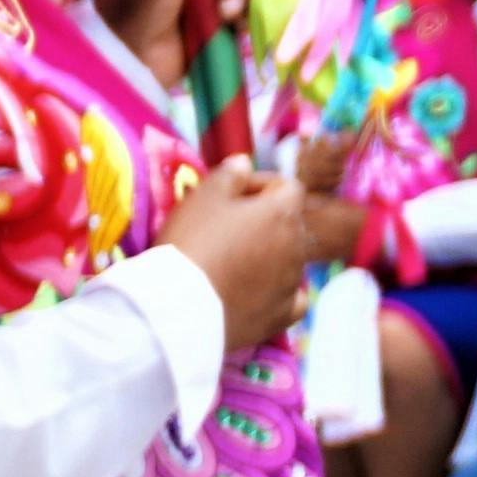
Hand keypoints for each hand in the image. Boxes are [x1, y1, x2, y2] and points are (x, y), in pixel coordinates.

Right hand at [166, 159, 326, 350]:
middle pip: (287, 223)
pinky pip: (293, 298)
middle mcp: (296, 244)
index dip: (260, 185)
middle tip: (222, 230)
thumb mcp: (202, 196)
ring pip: (288, 259)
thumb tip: (245, 161)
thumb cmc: (190, 244)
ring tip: (228, 264)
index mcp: (281, 211)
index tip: (230, 194)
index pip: (287, 186)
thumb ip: (229, 173)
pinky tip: (259, 292)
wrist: (179, 307)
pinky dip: (279, 292)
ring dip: (267, 255)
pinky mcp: (283, 314)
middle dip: (262, 222)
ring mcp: (292, 282)